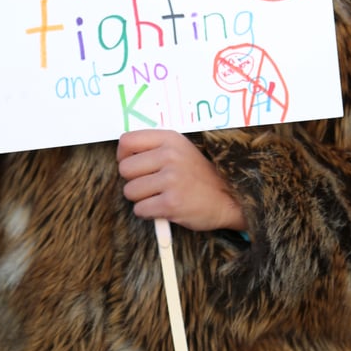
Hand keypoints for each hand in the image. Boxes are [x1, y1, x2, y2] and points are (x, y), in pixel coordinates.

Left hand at [117, 129, 246, 232]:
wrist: (228, 197)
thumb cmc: (198, 174)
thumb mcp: (180, 148)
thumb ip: (154, 147)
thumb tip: (122, 154)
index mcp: (169, 138)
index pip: (127, 141)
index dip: (123, 155)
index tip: (131, 164)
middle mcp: (170, 155)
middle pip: (124, 169)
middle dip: (132, 180)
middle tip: (149, 184)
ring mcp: (171, 179)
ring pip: (129, 191)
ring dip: (140, 198)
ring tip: (157, 196)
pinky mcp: (171, 203)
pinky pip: (140, 209)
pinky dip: (147, 212)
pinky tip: (161, 208)